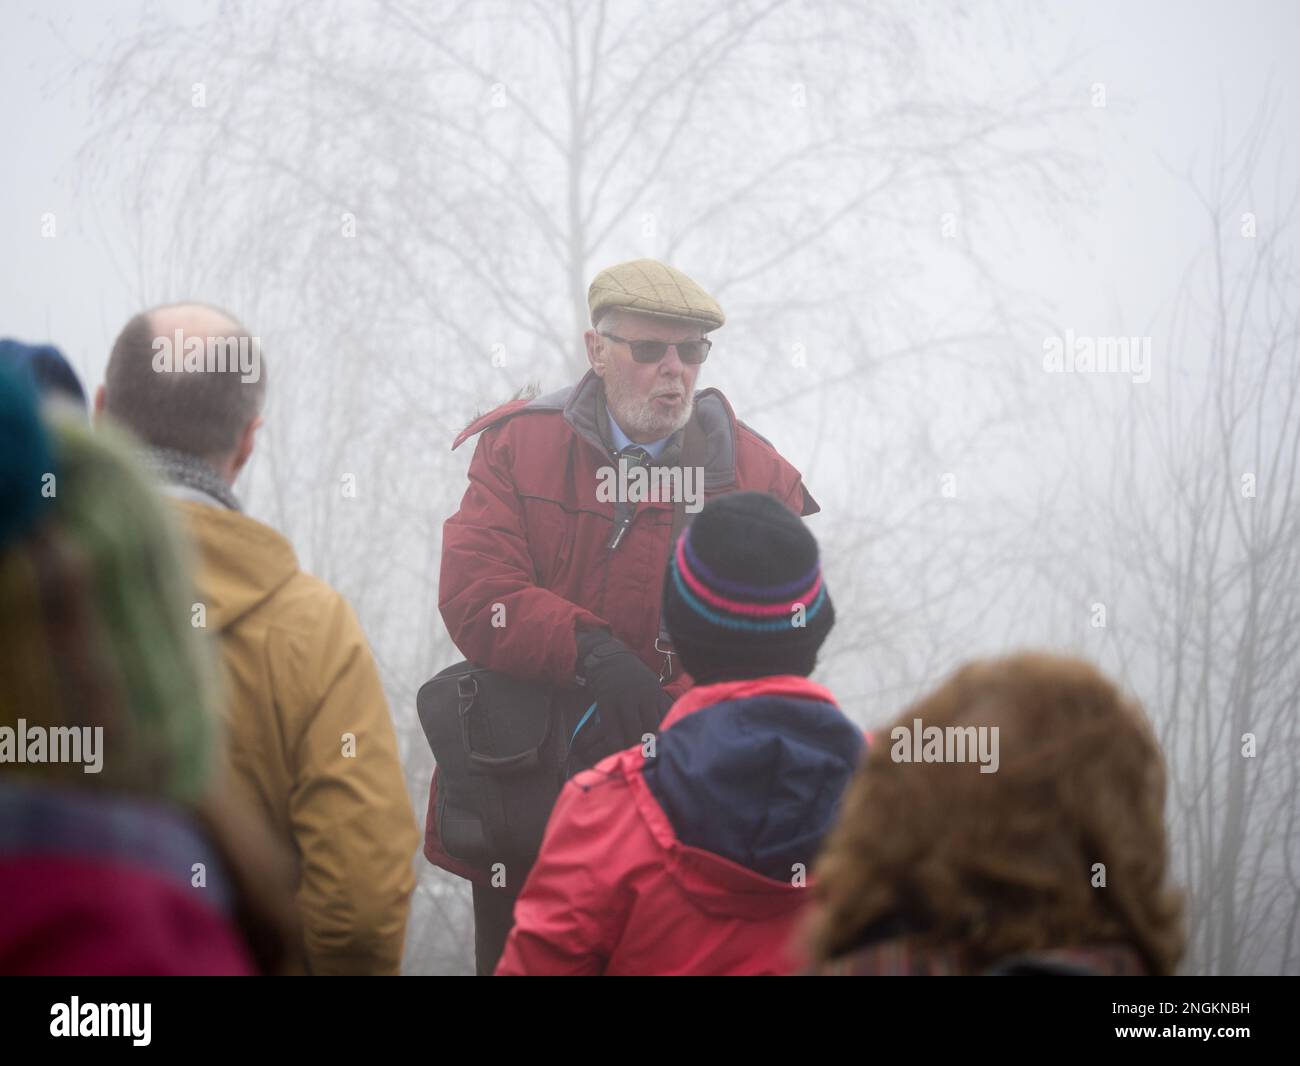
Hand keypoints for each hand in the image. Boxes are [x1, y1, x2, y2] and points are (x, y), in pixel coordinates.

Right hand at [576, 631, 669, 750]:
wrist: (609, 657)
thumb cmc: (633, 676)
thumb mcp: (651, 685)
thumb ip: (661, 703)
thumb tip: (675, 720)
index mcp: (655, 693)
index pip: (665, 719)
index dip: (666, 737)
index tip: (667, 750)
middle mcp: (642, 696)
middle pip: (651, 727)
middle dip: (652, 744)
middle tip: (651, 759)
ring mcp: (624, 699)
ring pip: (633, 729)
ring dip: (634, 746)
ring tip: (635, 758)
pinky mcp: (607, 701)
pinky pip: (612, 727)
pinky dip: (615, 742)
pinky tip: (616, 751)